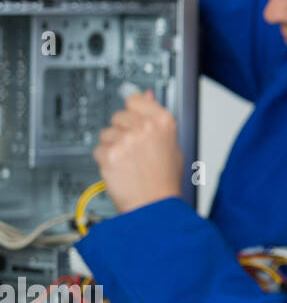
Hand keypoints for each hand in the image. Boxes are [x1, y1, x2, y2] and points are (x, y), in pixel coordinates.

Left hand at [92, 89, 183, 213]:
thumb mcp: (171, 144)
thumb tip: (145, 96)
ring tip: (128, 162)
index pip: (135, 100)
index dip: (133, 112)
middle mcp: (145, 127)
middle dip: (122, 131)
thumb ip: (155, 118)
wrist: (154, 207)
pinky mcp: (109, 154)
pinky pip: (98, 150)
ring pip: (106, 133)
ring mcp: (126, 140)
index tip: (133, 120)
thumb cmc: (165, 180)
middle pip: (118, 116)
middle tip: (133, 149)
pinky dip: (105, 160)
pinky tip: (119, 169)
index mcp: (163, 121)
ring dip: (112, 146)